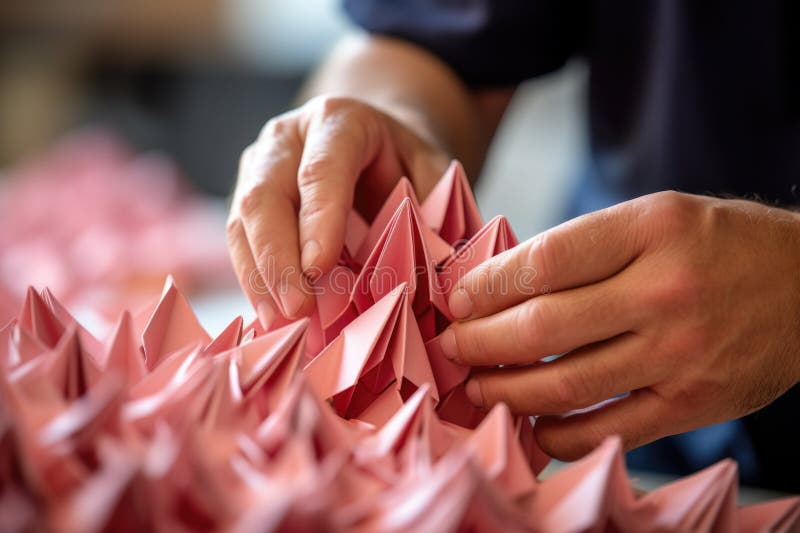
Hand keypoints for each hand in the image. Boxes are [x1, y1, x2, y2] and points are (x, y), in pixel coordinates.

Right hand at [227, 96, 448, 322]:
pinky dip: (253, 277)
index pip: (321, 170)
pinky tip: (268, 310)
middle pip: (266, 196)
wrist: (377, 144)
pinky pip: (240, 238)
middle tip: (298, 307)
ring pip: (243, 219)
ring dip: (259, 274)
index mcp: (339, 121)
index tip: (319, 269)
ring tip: (279, 318)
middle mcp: (288, 137)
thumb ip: (433, 210)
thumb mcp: (435, 172)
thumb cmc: (405, 162)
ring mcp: (261, 164)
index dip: (318, 220)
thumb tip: (429, 269)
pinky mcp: (247, 194)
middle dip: (278, 258)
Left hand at [437, 191, 799, 459]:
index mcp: (651, 229)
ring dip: (505, 390)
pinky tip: (528, 423)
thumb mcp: (655, 217)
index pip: (545, 260)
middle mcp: (665, 291)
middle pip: (544, 326)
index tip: (459, 299)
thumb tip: (501, 286)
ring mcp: (680, 353)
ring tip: (476, 385)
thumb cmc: (720, 244)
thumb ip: (585, 248)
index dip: (488, 284)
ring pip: (566, 383)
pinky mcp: (692, 403)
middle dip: (481, 341)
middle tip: (452, 347)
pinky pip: (607, 429)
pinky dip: (556, 432)